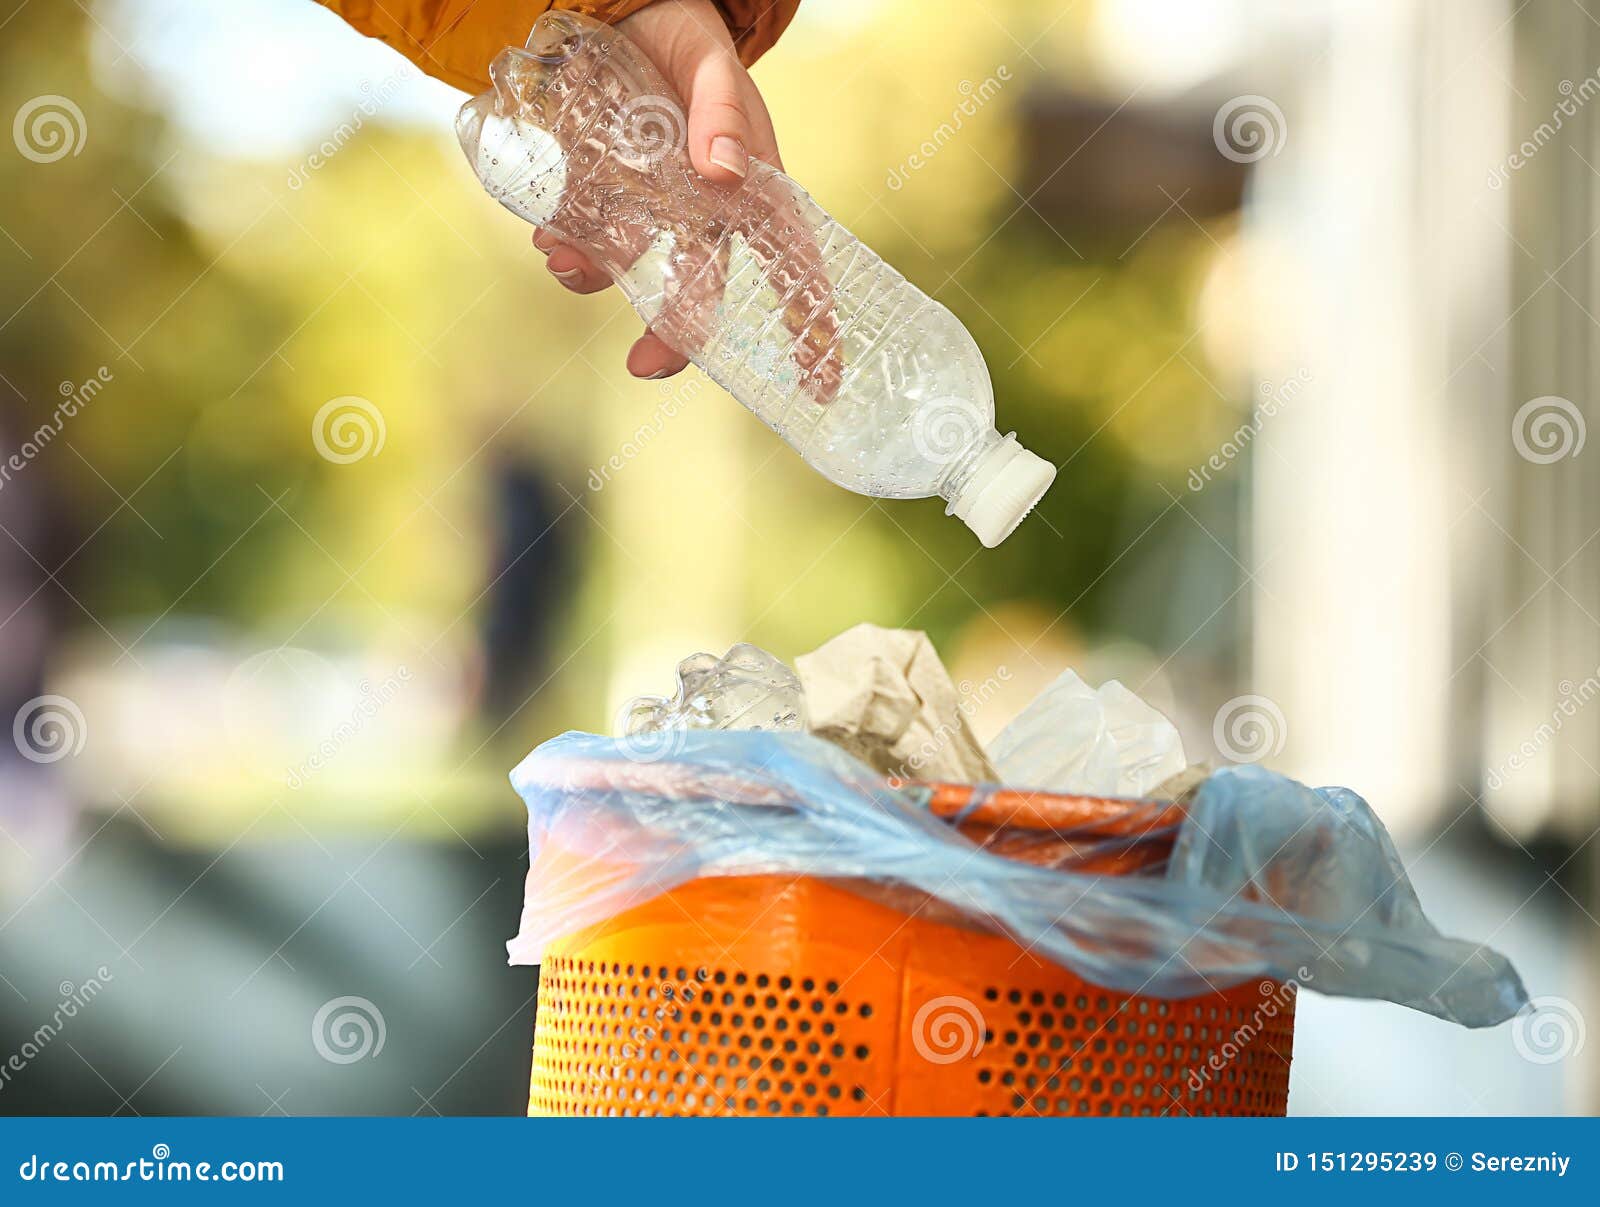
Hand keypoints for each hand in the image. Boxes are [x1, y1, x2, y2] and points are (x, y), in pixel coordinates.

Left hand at [532, 0, 782, 380]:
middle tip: (644, 364)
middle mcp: (705, 209)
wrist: (626, 9)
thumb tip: (726, 174)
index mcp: (752, 188)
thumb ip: (722, 114)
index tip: (821, 381)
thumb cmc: (689, 39)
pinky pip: (586, 233)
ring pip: (632, 264)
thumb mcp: (710, 65)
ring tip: (562, 261)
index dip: (810, 322)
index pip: (793, 263)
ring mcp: (652, 204)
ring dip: (597, 275)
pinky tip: (548, 236)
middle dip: (673, 334)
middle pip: (700, 287)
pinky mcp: (603, 190)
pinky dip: (565, 242)